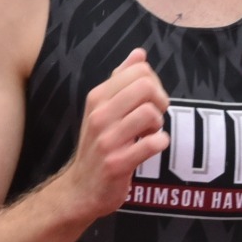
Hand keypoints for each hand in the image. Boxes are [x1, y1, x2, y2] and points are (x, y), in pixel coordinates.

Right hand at [65, 49, 169, 222]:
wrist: (81, 188)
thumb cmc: (98, 145)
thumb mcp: (103, 109)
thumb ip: (121, 80)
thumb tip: (139, 54)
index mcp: (97, 97)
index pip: (139, 71)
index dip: (154, 83)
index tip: (151, 100)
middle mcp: (99, 115)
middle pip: (146, 87)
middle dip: (160, 100)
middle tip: (155, 116)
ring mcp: (107, 140)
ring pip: (149, 114)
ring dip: (159, 124)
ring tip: (151, 132)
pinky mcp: (117, 164)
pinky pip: (150, 145)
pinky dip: (160, 143)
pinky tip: (154, 146)